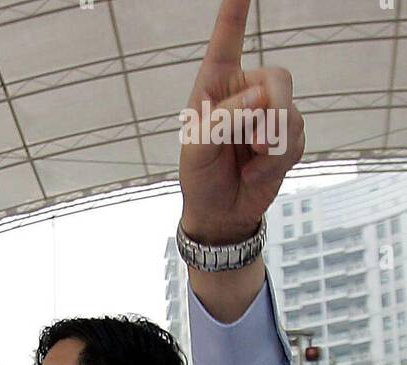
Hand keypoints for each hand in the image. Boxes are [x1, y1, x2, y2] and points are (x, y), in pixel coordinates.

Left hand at [179, 0, 304, 246]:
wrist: (220, 213)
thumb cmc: (200, 178)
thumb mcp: (198, 149)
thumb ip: (225, 118)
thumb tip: (261, 99)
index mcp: (216, 85)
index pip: (227, 41)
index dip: (235, 12)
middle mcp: (246, 91)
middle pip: (278, 78)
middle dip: (271, 111)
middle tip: (254, 142)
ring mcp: (269, 114)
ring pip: (290, 113)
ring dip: (272, 145)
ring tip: (250, 161)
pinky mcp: (286, 138)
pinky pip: (297, 139)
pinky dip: (278, 160)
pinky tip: (258, 172)